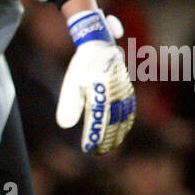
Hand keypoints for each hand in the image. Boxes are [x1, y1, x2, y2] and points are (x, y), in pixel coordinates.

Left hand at [56, 10, 135, 153]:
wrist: (99, 41)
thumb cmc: (83, 64)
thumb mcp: (72, 82)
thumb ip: (70, 103)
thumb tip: (65, 125)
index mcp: (101, 89)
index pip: (98, 119)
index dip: (94, 135)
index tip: (87, 148)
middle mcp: (114, 90)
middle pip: (112, 121)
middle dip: (106, 139)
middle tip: (97, 153)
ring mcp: (123, 89)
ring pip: (122, 116)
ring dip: (116, 133)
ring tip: (109, 147)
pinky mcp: (126, 88)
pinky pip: (129, 108)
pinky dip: (126, 121)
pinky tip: (122, 132)